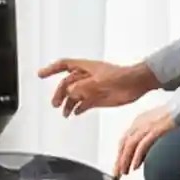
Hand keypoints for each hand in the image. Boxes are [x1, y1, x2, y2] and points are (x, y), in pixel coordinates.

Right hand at [38, 59, 158, 116]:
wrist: (138, 84)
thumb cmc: (123, 76)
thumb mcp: (101, 81)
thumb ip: (84, 86)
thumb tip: (70, 91)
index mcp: (86, 68)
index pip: (64, 65)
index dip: (51, 69)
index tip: (40, 75)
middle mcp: (87, 77)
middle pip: (67, 84)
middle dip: (59, 93)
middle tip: (55, 104)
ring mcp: (92, 88)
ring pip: (74, 95)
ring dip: (68, 103)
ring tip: (64, 113)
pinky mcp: (98, 98)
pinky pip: (84, 103)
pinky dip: (78, 108)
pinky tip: (74, 113)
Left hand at [114, 107, 174, 176]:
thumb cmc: (175, 118)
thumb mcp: (156, 127)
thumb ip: (147, 140)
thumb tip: (140, 158)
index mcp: (139, 121)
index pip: (124, 140)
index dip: (120, 154)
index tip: (118, 166)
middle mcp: (140, 122)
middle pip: (124, 143)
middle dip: (119, 159)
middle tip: (117, 173)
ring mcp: (147, 126)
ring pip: (130, 145)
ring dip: (125, 160)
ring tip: (124, 172)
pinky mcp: (156, 130)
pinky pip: (142, 146)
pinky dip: (137, 157)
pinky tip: (135, 167)